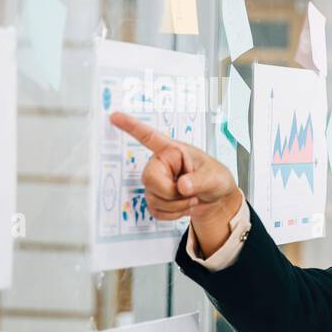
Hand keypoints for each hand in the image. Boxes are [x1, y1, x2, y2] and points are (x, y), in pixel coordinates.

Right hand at [108, 112, 241, 256]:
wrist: (216, 200)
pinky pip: (156, 211)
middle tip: (192, 194)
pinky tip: (184, 207)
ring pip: (154, 199)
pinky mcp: (154, 198)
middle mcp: (159, 165)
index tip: (114, 116)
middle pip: (149, 180)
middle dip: (172, 194)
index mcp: (172, 152)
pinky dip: (173, 215)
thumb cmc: (216, 179)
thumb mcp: (215, 178)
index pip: (149, 137)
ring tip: (192, 199)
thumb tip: (182, 186)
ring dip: (177, 206)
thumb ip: (199, 181)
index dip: (131, 126)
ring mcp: (155, 182)